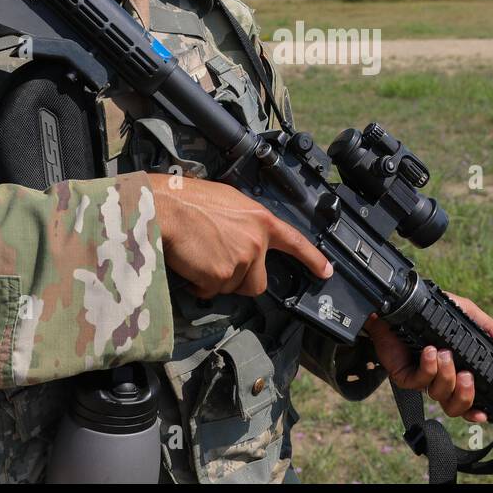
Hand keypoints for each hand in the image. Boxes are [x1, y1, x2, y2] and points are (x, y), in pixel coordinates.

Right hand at [146, 173, 330, 297]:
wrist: (166, 208)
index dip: (312, 259)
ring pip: (232, 288)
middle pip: (258, 282)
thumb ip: (245, 224)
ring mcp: (242, 260)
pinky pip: (211, 292)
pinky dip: (199, 284)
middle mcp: (257, 242)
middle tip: (216, 264)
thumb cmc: (189, 201)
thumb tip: (243, 240)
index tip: (326, 272)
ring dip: (215, 280)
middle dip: (239, 282)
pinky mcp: (223, 276)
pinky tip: (190, 263)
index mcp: (261, 220)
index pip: (295, 242)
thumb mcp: (228, 203)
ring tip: (199, 255)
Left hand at [364, 293, 492, 423]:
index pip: (468, 399)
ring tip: (444, 352)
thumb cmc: (432, 310)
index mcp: (457, 370)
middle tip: (466, 375)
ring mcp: (422, 378)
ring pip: (438, 395)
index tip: (485, 413)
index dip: (475, 412)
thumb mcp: (465, 314)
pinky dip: (428, 368)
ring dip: (445, 375)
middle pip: (455, 407)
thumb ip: (489, 329)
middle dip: (464, 396)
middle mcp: (441, 378)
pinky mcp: (404, 374)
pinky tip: (430, 352)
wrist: (399, 303)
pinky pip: (418, 382)